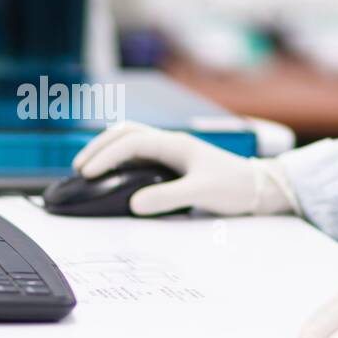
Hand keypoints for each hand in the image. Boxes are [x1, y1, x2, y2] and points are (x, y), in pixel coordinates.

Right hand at [72, 121, 298, 216]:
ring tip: (89, 167)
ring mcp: (170, 150)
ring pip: (129, 139)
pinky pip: (137, 153)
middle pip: (124, 132)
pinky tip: (111, 172)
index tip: (89, 174)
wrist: (258, 187)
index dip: (107, 155)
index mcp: (175, 144)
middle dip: (99, 146)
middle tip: (79, 168)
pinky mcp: (171, 162)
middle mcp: (170, 142)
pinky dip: (118, 158)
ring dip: (107, 148)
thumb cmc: (234, 186)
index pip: (132, 142)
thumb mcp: (202, 193)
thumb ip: (168, 198)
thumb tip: (134, 204)